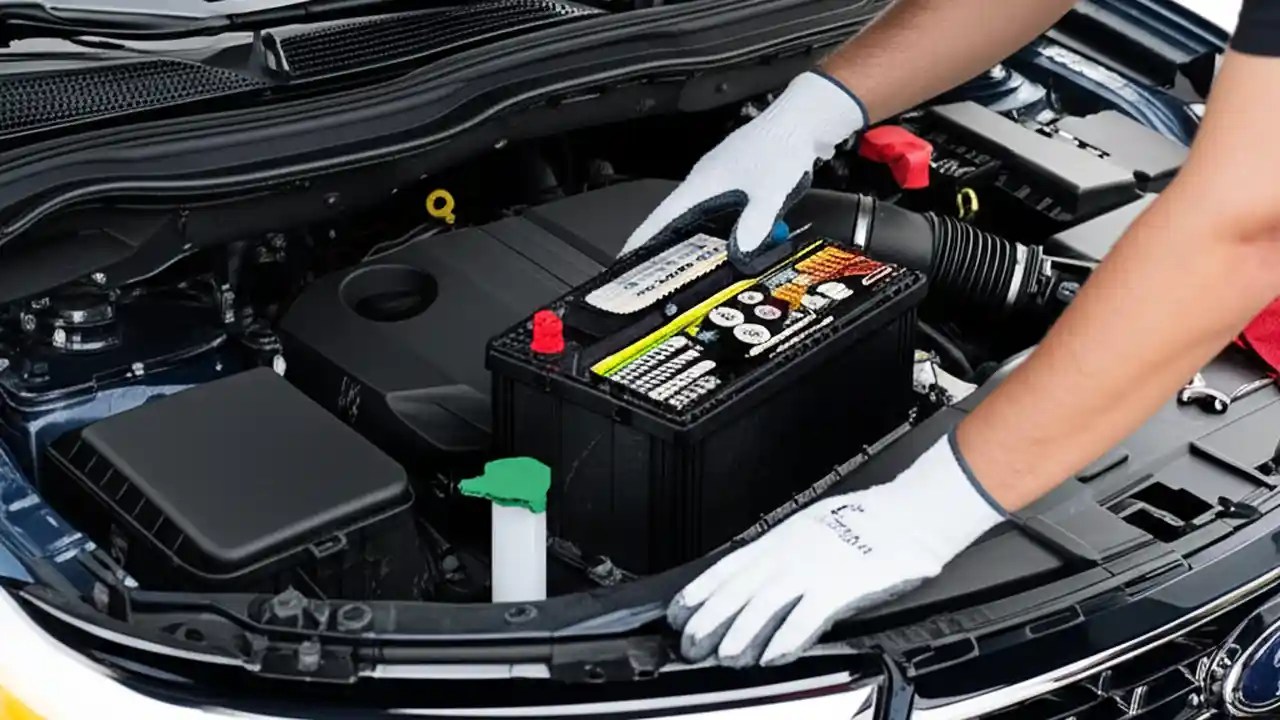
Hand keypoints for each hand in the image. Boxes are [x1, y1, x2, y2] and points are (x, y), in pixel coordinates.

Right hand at [620, 71, 866, 263]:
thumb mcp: (770, 194)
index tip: (627, 257)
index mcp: (705, 182)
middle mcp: (707, 178)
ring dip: (694, 234)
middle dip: (665, 243)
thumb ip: (753, 227)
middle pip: (677, 217)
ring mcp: (721, 175)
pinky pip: (717, 205)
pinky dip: (717, 224)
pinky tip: (731, 237)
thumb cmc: (782, 145)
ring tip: (689, 259)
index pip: (663, 216)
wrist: (803, 118)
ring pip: (699, 212)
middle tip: (656, 268)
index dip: (643, 239)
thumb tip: (738, 254)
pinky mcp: (737, 176)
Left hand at [668, 434, 1007, 666]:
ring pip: (765, 602)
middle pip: (739, 588)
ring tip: (724, 656)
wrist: (911, 513)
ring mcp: (815, 567)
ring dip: (740, 632)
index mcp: (780, 538)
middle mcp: (790, 551)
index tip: (677, 612)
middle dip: (710, 618)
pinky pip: (808, 615)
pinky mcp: (842, 585)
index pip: (728, 566)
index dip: (699, 591)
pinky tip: (773, 656)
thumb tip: (752, 581)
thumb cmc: (867, 521)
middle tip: (690, 644)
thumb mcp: (810, 529)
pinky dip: (787, 638)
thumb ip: (782, 554)